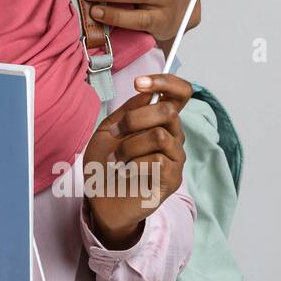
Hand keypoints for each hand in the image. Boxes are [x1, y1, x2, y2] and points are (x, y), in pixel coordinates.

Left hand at [81, 74, 189, 248]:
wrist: (100, 198)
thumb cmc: (104, 163)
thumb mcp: (108, 130)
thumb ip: (127, 111)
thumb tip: (147, 94)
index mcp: (159, 120)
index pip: (179, 93)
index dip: (165, 82)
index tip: (139, 83)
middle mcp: (173, 136)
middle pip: (168, 111)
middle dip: (135, 118)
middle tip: (116, 132)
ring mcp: (175, 157)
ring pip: (159, 136)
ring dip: (129, 145)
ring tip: (116, 159)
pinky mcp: (172, 179)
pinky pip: (157, 161)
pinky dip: (134, 164)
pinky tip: (127, 171)